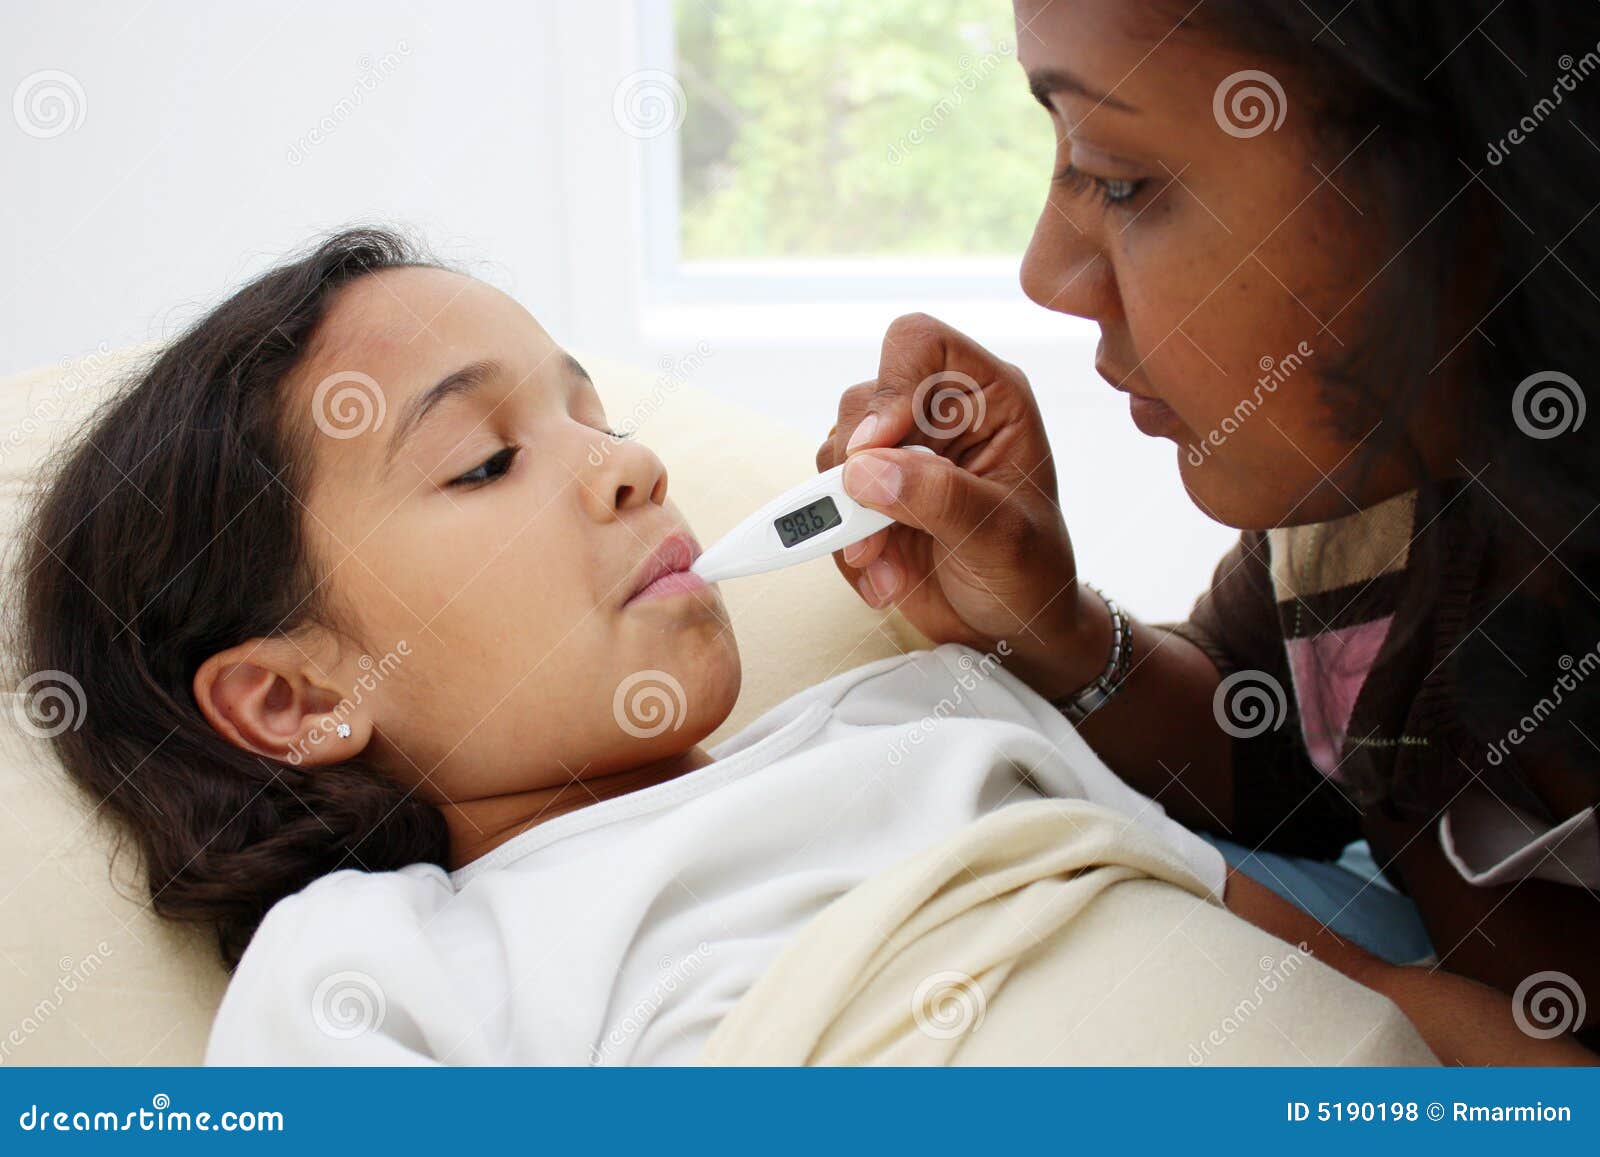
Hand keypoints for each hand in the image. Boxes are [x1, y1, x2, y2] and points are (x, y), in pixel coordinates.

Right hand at [817, 314, 1101, 699]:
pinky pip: (824, 504)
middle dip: (856, 470)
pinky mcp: (871, 497)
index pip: (921, 345)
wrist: (1011, 632)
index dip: (891, 387)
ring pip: (835, 452)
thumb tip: (863, 469)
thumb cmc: (1030, 573)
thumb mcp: (1001, 537)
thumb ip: (938, 496)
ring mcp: (900, 456)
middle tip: (872, 528)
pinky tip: (883, 577)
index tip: (877, 446)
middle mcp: (939, 417)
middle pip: (863, 401)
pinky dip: (841, 546)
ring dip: (846, 516)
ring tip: (884, 562)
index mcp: (987, 399)